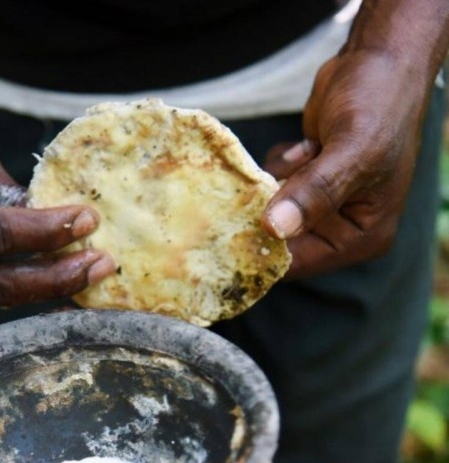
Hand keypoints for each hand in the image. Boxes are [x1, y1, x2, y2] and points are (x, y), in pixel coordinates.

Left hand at [260, 49, 430, 278]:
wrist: (379, 60)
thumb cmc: (380, 103)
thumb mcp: (352, 149)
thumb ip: (315, 190)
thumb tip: (274, 228)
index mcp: (362, 235)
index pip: (299, 264)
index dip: (262, 254)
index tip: (221, 240)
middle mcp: (341, 226)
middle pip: (279, 240)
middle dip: (259, 217)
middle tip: (239, 196)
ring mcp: (320, 203)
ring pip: (269, 212)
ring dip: (269, 186)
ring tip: (296, 159)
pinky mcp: (304, 179)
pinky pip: (270, 187)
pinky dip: (275, 167)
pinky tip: (303, 145)